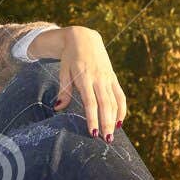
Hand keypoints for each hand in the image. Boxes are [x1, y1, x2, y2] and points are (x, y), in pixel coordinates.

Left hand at [45, 26, 126, 140]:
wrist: (84, 38)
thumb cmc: (70, 58)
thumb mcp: (63, 72)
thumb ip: (63, 91)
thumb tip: (57, 108)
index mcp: (84, 77)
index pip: (90, 102)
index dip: (92, 119)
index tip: (93, 133)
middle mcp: (98, 78)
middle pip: (105, 105)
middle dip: (106, 123)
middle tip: (106, 141)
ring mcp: (108, 78)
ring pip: (114, 101)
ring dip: (114, 119)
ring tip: (112, 135)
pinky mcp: (113, 77)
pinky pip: (120, 95)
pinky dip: (122, 109)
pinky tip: (120, 122)